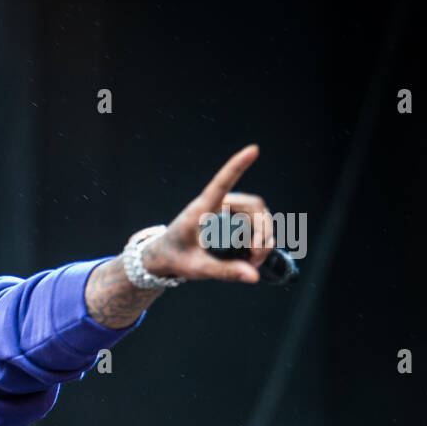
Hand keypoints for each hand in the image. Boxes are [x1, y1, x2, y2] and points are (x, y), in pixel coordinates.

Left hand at [141, 144, 276, 282]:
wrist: (163, 257)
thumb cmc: (174, 259)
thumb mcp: (197, 268)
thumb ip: (225, 271)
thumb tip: (254, 276)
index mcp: (201, 211)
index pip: (221, 183)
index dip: (237, 166)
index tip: (253, 149)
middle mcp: (215, 205)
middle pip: (254, 206)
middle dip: (263, 231)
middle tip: (256, 258)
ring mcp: (224, 211)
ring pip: (259, 214)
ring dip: (263, 236)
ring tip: (253, 261)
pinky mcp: (230, 219)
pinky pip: (255, 222)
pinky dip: (258, 238)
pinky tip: (251, 257)